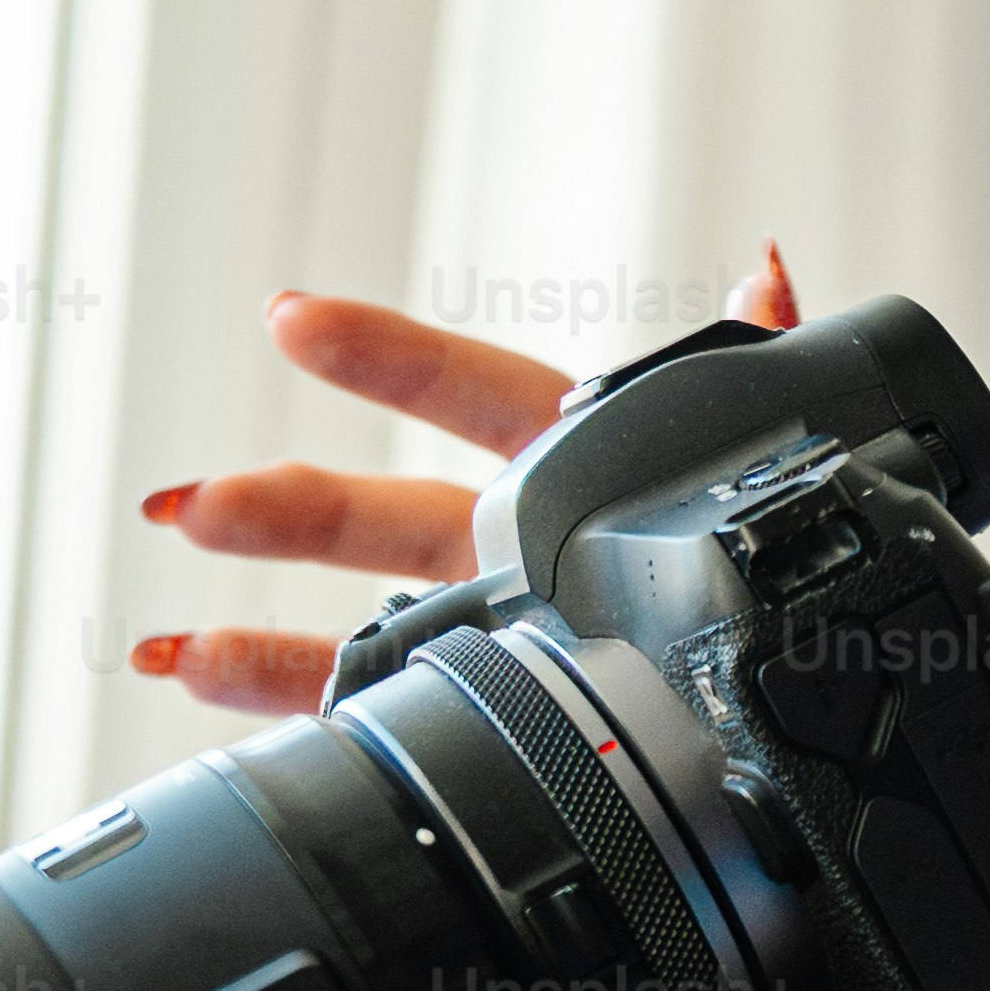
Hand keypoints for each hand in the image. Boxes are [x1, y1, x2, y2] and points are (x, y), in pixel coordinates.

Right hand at [125, 246, 800, 715]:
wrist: (817, 658)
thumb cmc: (772, 530)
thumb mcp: (773, 443)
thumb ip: (760, 364)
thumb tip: (765, 275)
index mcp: (573, 460)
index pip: (471, 390)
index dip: (388, 357)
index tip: (291, 319)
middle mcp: (513, 536)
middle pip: (385, 517)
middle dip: (287, 513)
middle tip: (194, 508)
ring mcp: (493, 619)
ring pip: (364, 624)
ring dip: (264, 637)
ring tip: (172, 652)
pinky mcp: (492, 698)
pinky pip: (387, 707)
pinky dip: (301, 710)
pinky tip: (223, 714)